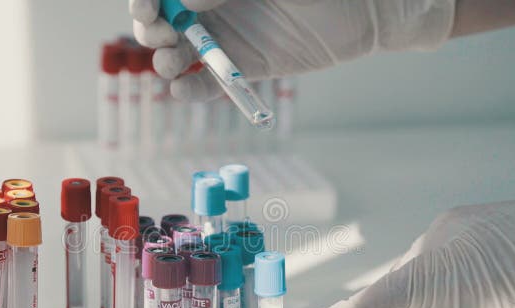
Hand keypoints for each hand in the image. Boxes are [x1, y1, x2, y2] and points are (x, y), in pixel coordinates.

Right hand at [129, 0, 455, 99]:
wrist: (367, 8)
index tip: (148, 6)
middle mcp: (214, 6)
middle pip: (164, 19)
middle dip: (152, 28)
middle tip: (164, 36)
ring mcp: (227, 38)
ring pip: (180, 51)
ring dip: (165, 59)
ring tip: (172, 63)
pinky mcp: (245, 68)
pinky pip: (210, 82)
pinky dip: (192, 90)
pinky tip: (182, 91)